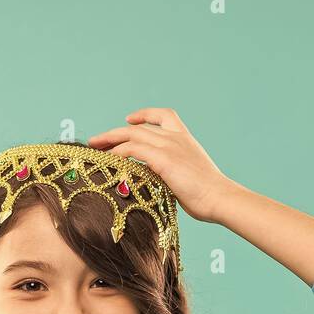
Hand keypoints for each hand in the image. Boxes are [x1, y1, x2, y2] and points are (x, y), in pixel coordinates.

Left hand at [86, 108, 238, 223]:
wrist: (220, 198)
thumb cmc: (208, 196)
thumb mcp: (189, 178)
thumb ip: (172, 174)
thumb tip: (154, 184)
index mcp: (185, 139)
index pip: (165, 115)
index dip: (144, 115)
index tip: (129, 119)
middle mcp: (176, 138)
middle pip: (138, 128)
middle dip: (115, 133)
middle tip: (97, 140)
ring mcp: (169, 146)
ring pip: (131, 135)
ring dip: (109, 140)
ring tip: (94, 148)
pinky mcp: (163, 159)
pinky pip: (133, 150)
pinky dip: (118, 153)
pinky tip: (108, 159)